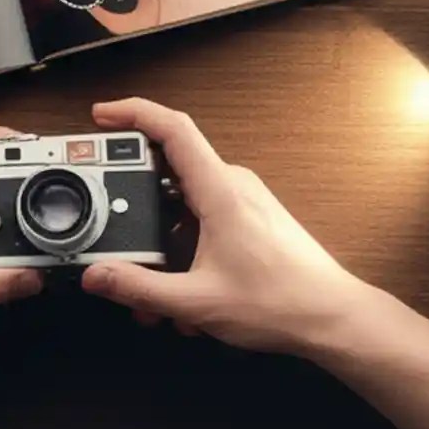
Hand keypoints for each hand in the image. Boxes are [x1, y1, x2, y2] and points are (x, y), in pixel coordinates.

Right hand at [82, 99, 375, 356]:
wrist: (332, 316)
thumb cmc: (280, 303)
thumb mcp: (197, 301)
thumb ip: (140, 288)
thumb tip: (96, 275)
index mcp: (221, 191)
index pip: (174, 129)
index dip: (134, 112)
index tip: (102, 114)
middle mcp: (233, 185)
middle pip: (169, 171)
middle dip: (135, 207)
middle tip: (113, 235)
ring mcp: (243, 200)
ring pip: (184, 206)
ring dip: (161, 243)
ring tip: (152, 293)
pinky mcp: (249, 217)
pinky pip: (203, 220)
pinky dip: (183, 252)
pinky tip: (182, 296)